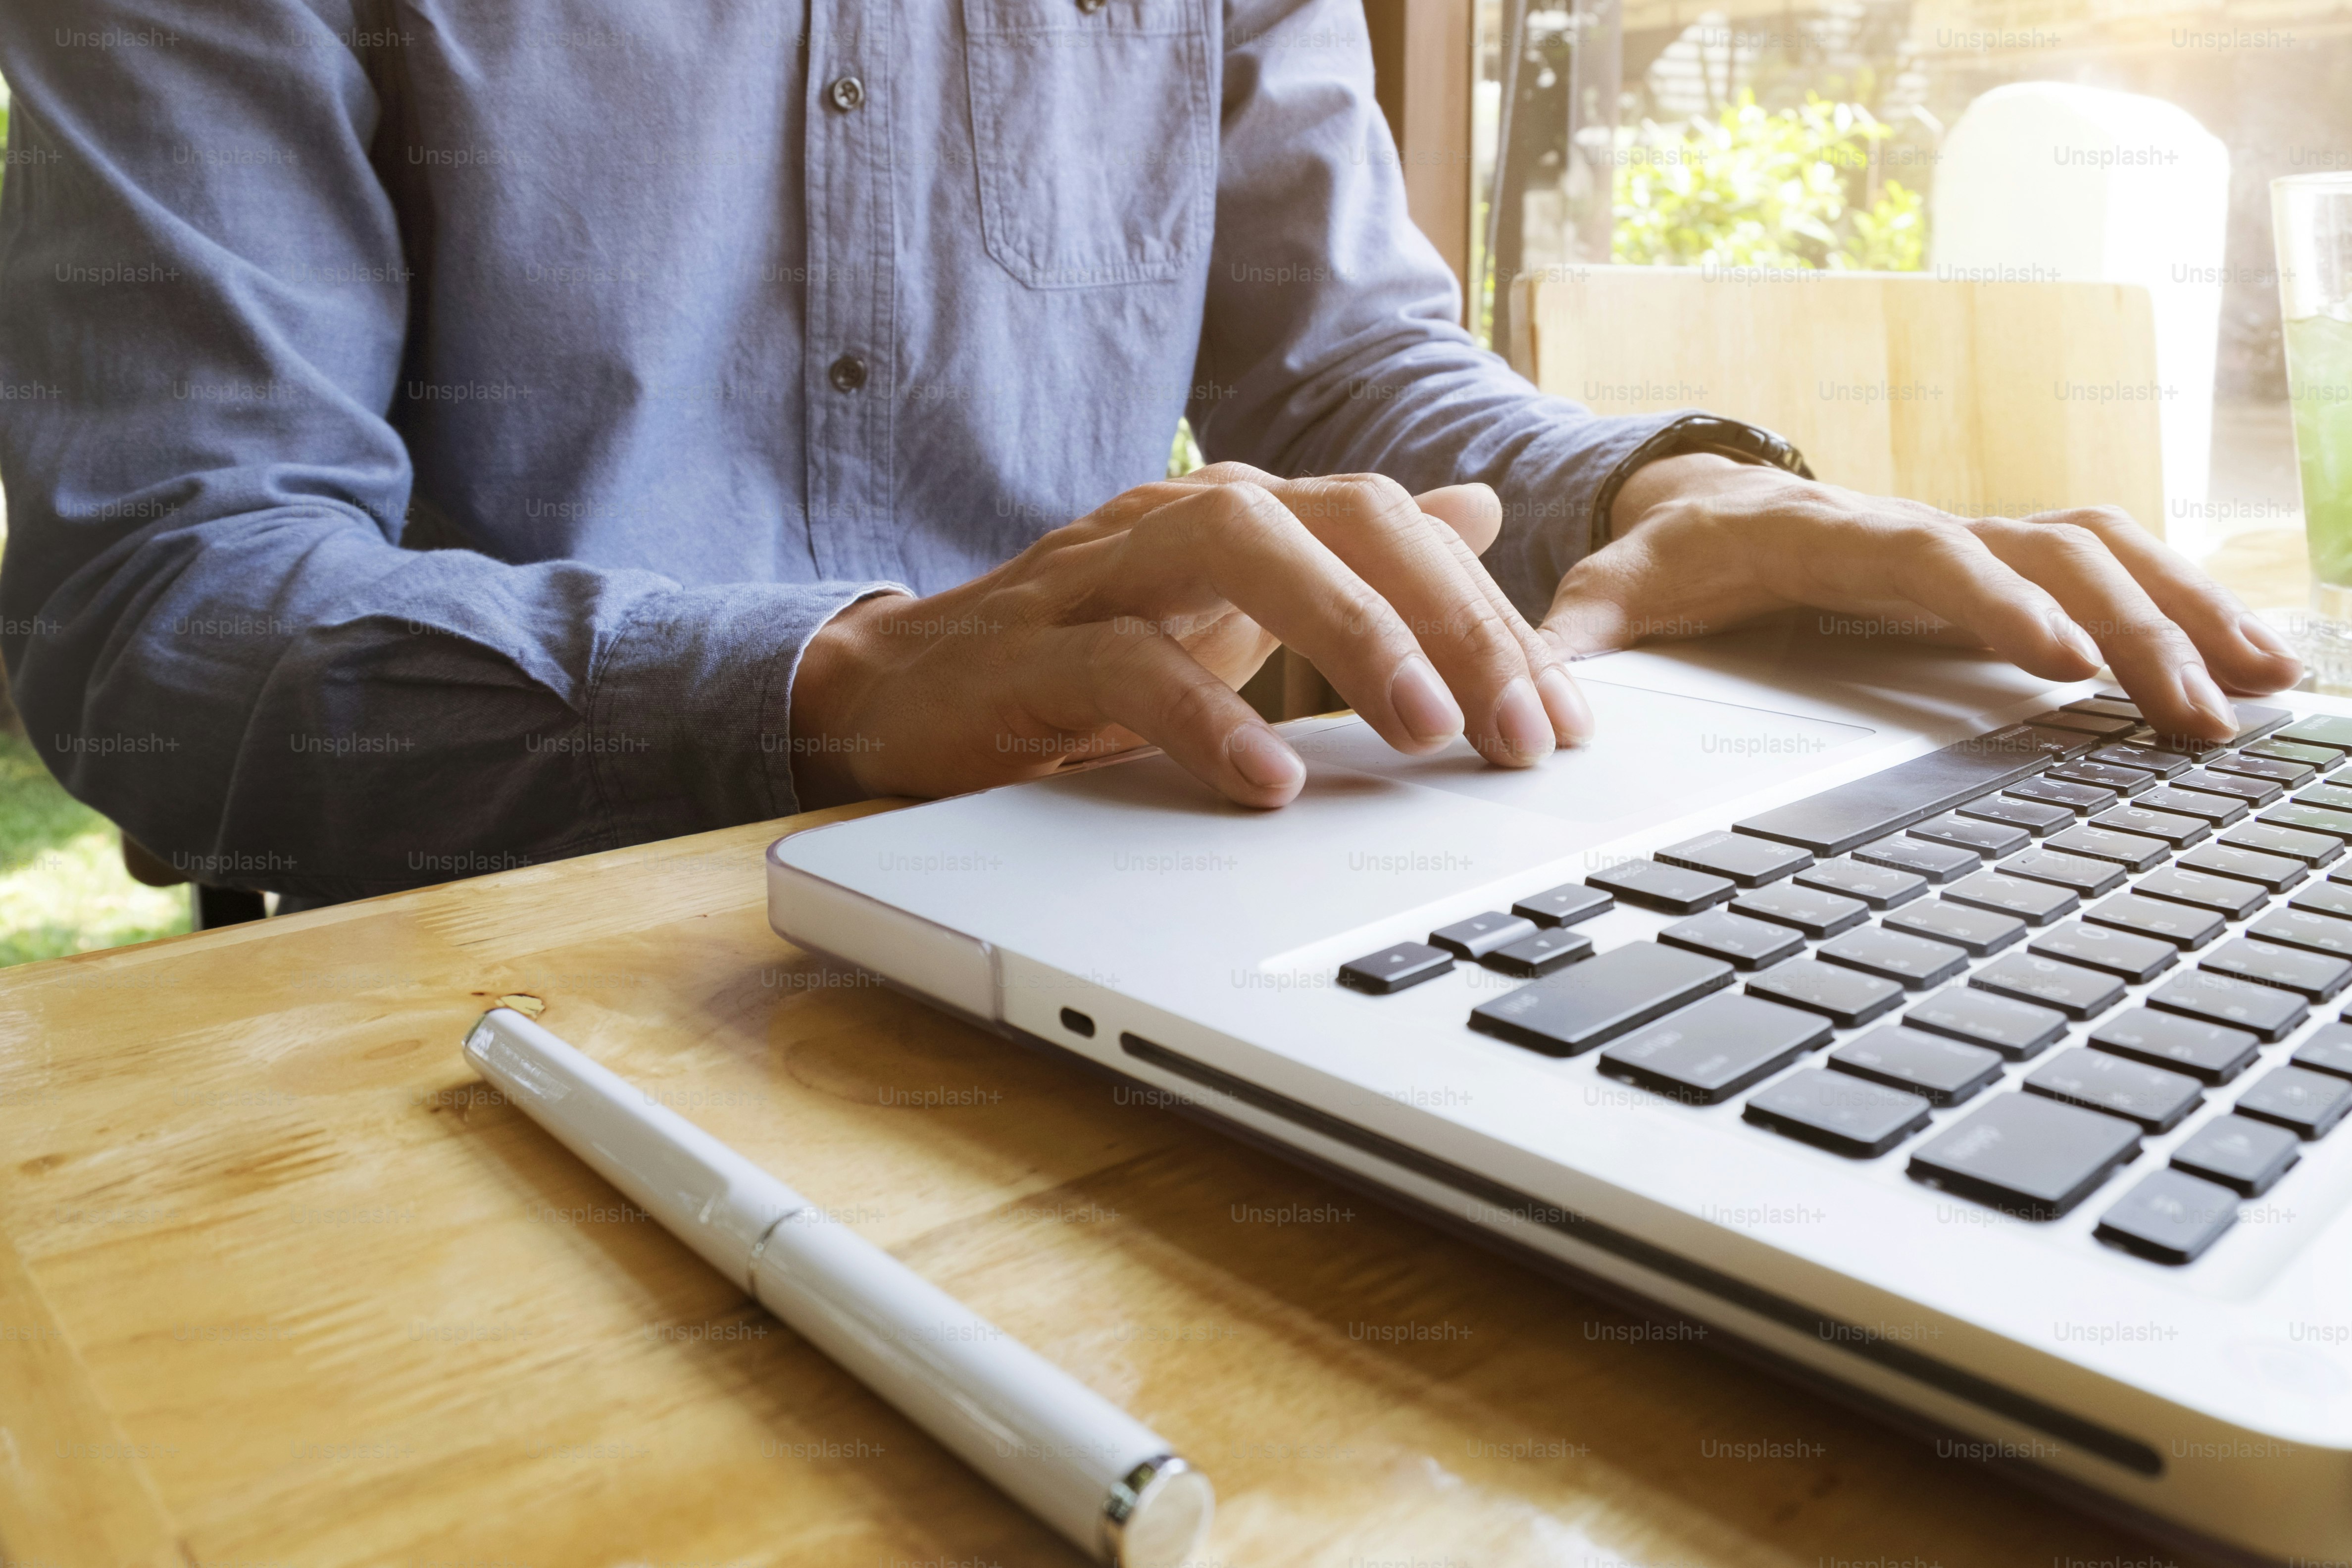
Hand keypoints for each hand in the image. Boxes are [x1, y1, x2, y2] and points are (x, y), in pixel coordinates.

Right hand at [789, 464, 1590, 808]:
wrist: (907, 689)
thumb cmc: (1085, 652)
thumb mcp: (1241, 606)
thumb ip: (1355, 559)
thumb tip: (1477, 503)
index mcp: (1249, 516)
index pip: (1400, 531)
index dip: (1493, 615)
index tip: (1562, 717)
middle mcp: (1185, 520)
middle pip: (1345, 520)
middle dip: (1452, 620)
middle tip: (1520, 731)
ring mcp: (1103, 576)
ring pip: (1240, 554)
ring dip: (1350, 635)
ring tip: (1424, 729)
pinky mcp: (1029, 651)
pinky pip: (1123, 666)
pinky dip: (1201, 718)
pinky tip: (1266, 780)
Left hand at [1542, 454, 2302, 740]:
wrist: (1701, 502)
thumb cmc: (1665, 553)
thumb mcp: (1607, 591)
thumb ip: (1575, 636)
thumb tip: (1538, 699)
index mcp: (1831, 535)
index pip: (1931, 556)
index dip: (1995, 603)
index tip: (2058, 661)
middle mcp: (1919, 526)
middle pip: (2049, 553)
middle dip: (2134, 627)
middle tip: (2200, 716)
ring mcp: (1972, 540)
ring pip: (2102, 552)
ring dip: (2187, 610)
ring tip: (2269, 684)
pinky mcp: (2001, 564)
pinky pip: (2107, 568)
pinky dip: (2178, 604)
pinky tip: (2243, 664)